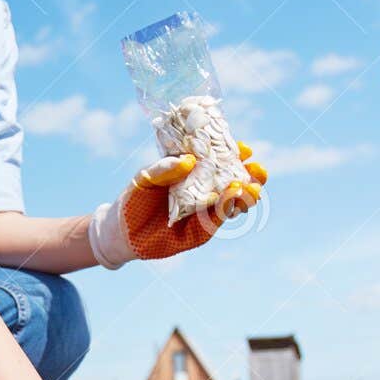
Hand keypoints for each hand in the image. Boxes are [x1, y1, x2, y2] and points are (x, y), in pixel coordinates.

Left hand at [88, 141, 267, 268]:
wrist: (123, 232)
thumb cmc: (134, 198)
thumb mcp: (144, 178)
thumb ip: (163, 168)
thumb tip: (188, 161)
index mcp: (194, 171)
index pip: (220, 159)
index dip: (235, 153)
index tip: (244, 148)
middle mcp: (204, 189)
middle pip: (236, 180)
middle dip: (251, 175)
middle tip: (256, 170)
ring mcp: (206, 210)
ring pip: (234, 201)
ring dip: (245, 194)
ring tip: (248, 189)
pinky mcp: (203, 230)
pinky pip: (220, 218)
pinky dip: (228, 209)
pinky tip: (231, 201)